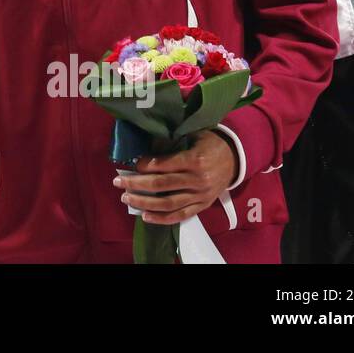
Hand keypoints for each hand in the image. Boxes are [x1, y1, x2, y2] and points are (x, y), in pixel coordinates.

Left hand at [113, 130, 238, 225]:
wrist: (236, 159)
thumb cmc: (210, 143)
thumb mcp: (194, 134)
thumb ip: (172, 140)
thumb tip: (146, 144)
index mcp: (195, 160)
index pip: (165, 165)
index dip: (145, 166)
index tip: (132, 165)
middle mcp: (198, 180)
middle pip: (162, 185)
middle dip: (137, 184)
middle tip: (118, 182)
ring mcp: (201, 195)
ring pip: (169, 203)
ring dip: (145, 203)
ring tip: (126, 199)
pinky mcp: (202, 206)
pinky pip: (181, 215)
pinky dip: (162, 218)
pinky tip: (145, 217)